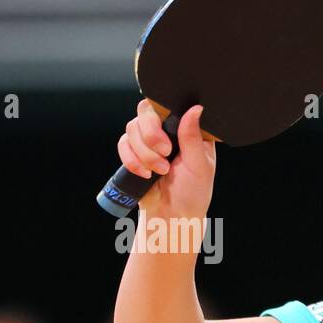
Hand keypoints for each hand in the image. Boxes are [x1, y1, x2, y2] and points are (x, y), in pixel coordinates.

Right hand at [117, 100, 215, 217]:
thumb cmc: (193, 193)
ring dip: (145, 153)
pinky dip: (132, 160)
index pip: (169, 106)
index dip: (163, 115)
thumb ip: (193, 137)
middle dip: (152, 134)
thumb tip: (195, 109)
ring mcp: (147, 141)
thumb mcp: (200, 165)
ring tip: (161, 171)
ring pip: (132, 128)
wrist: (172, 216)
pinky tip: (145, 174)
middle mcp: (166, 131)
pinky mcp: (133, 152)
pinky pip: (122, 144)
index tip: (170, 138)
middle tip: (166, 153)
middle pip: (146, 111)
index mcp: (187, 130)